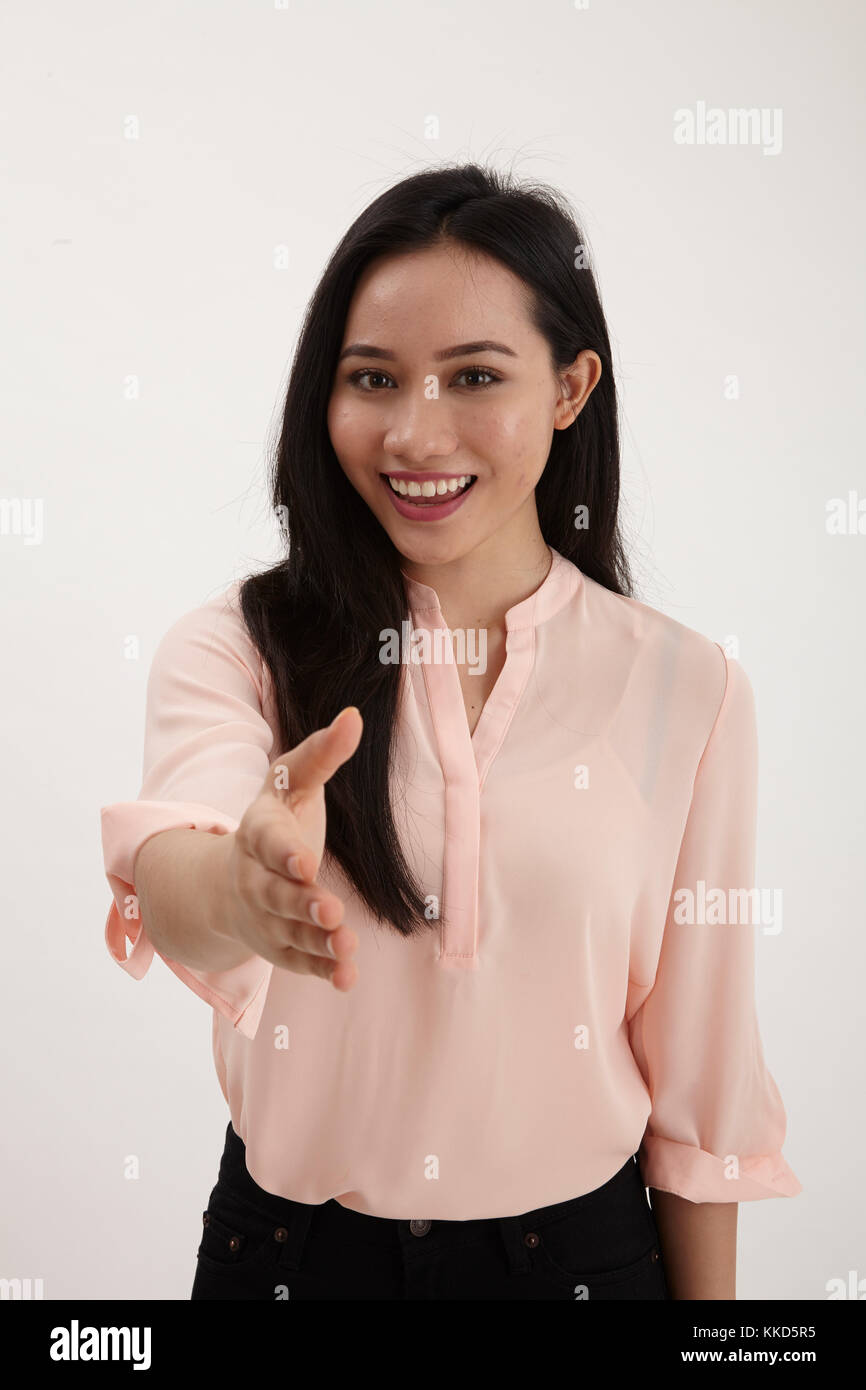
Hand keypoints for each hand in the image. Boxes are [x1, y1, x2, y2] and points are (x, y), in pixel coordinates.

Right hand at [219, 707, 362, 988]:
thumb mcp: (294, 782)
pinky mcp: (280, 945)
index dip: (285, 853)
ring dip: (317, 940)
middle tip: (331, 910)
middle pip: (274, 893)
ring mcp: (265, 915)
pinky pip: (298, 960)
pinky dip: (321, 970)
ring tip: (346, 947)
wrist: (231, 881)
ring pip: (288, 930)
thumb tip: (354, 717)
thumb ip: (322, 753)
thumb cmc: (277, 820)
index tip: (307, 863)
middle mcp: (255, 877)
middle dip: (300, 903)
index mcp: (258, 831)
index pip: (268, 842)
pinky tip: (346, 977)